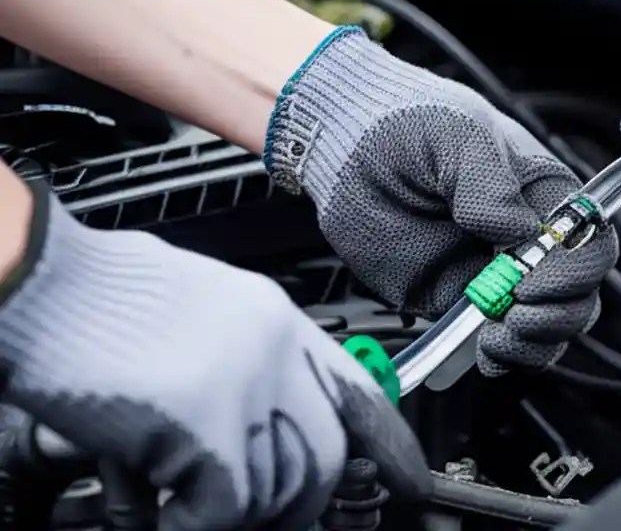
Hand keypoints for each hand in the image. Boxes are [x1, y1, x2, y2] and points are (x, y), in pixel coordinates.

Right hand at [0, 183, 429, 529]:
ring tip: (168, 497)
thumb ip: (245, 367)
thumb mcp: (198, 316)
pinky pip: (222, 510)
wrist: (42, 279)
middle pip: (326, 458)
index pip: (362, 392)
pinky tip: (148, 505)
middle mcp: (278, 353)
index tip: (413, 483)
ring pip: (275, 492)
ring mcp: (247, 388)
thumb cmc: (98, 298)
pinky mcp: (206, 427)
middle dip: (293, 504)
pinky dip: (184, 522)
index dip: (392, 445)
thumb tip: (257, 437)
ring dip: (224, 513)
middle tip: (240, 512)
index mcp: (279, 323)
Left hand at [266, 27, 617, 376]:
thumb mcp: (452, 135)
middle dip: (557, 315)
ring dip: (534, 343)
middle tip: (514, 314)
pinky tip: (483, 350)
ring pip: (550, 326)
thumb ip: (486, 181)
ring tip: (495, 337)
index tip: (531, 279)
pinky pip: (500, 341)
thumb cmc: (407, 122)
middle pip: (581, 293)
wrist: (344, 144)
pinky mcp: (460, 302)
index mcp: (545, 193)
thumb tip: (518, 230)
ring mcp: (498, 274)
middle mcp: (531, 238)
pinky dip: (503, 357)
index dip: (575, 270)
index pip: (590, 239)